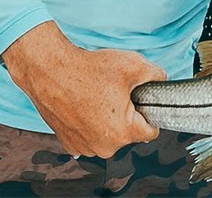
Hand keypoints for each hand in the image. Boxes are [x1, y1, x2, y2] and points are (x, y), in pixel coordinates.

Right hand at [2, 21, 165, 157]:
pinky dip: (89, 123)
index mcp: (123, 132)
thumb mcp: (133, 64)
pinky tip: (84, 104)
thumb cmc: (88, 69)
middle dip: (127, 114)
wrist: (49, 70)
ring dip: (107, 120)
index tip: (141, 101)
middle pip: (128, 133)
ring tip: (97, 97)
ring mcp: (84, 147)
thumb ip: (156, 74)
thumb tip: (162, 80)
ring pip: (108, 135)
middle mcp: (104, 147)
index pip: (151, 131)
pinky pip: (89, 136)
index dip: (149, 112)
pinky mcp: (69, 142)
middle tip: (115, 93)